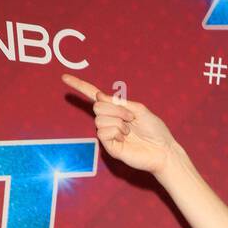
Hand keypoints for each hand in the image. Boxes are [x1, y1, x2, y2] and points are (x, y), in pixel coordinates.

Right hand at [62, 73, 177, 176]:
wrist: (162, 149)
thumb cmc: (154, 129)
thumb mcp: (138, 108)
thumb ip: (118, 102)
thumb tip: (98, 96)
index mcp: (116, 109)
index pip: (93, 96)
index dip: (79, 86)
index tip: (64, 78)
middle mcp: (109, 121)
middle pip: (97, 106)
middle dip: (115, 109)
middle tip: (131, 118)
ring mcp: (108, 134)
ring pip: (99, 119)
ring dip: (117, 121)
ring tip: (130, 130)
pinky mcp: (109, 147)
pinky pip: (102, 132)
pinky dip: (115, 131)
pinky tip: (125, 137)